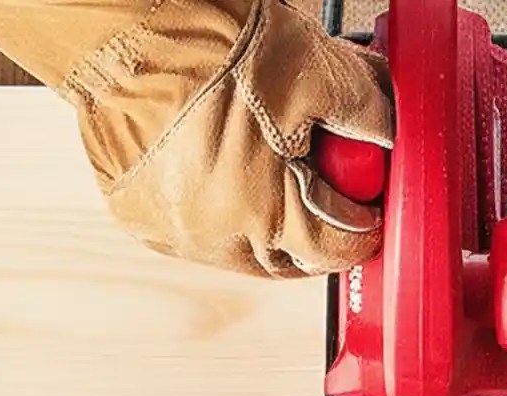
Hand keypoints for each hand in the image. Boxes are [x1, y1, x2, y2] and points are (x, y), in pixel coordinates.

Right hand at [0, 0, 392, 277]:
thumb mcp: (315, 70)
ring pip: (245, 253)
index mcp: (262, 212)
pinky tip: (238, 177)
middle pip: (293, 259)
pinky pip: (199, 233)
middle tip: (339, 194)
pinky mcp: (138, 213)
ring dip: (275, 229)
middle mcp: (213, 235)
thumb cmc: (205, 44)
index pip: (339, 248)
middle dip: (323, 232)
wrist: (118, 25)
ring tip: (290, 182)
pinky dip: (228, 215)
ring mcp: (171, 230)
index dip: (366, 223)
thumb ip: (365, 113)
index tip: (373, 203)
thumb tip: (388, 137)